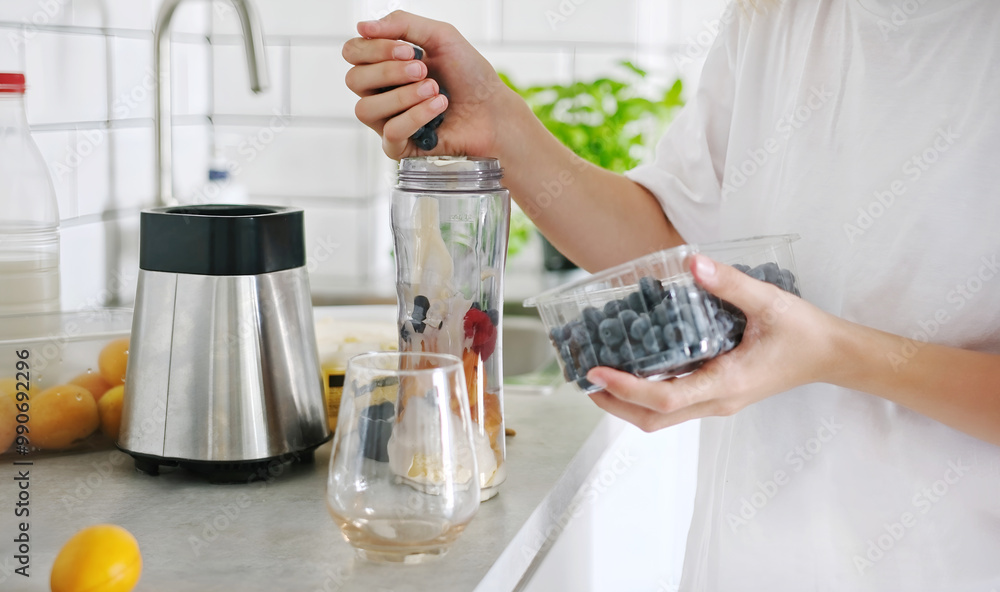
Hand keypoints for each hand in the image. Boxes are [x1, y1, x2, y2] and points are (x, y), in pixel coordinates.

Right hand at [343, 11, 513, 158]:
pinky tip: (438, 106)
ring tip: (434, 89)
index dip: (374, 49)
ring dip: (402, 95)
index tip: (409, 50)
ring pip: (365, 108)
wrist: (493, 110)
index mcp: (384, 65)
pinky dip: (415, 115)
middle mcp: (380, 93)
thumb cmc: (469, 76)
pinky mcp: (400, 147)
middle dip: (389, 71)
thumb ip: (402, 24)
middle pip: (354, 80)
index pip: (353, 53)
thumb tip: (362, 27)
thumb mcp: (440, 36)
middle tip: (423, 70)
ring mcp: (387, 121)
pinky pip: (390, 132)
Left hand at [586, 254, 840, 431]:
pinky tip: (631, 366)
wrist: (832, 356)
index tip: (595, 372)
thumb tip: (693, 262)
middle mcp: (716, 400)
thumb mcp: (769, 301)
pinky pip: (673, 403)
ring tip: (596, 374)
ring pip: (660, 417)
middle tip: (583, 377)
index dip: (626, 389)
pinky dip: (644, 392)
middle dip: (613, 403)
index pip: (665, 399)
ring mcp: (716, 401)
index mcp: (726, 384)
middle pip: (652, 419)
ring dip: (625, 402)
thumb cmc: (803, 331)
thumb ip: (730, 283)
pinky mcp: (717, 393)